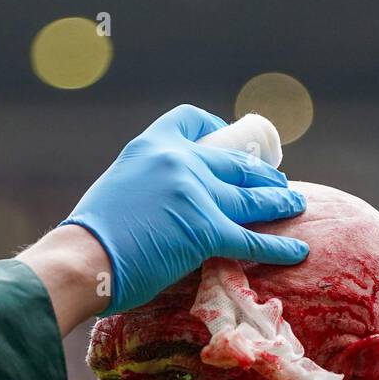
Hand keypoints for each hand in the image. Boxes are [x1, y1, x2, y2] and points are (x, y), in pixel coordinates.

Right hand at [59, 104, 309, 314]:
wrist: (80, 259)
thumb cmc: (87, 238)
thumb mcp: (116, 190)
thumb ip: (145, 186)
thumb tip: (162, 206)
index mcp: (151, 145)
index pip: (192, 120)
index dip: (218, 128)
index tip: (229, 141)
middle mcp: (179, 161)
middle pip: (234, 161)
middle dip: (260, 171)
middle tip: (275, 180)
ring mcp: (195, 194)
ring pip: (251, 195)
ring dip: (279, 199)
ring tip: (296, 202)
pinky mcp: (206, 230)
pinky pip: (252, 238)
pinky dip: (279, 246)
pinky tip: (299, 249)